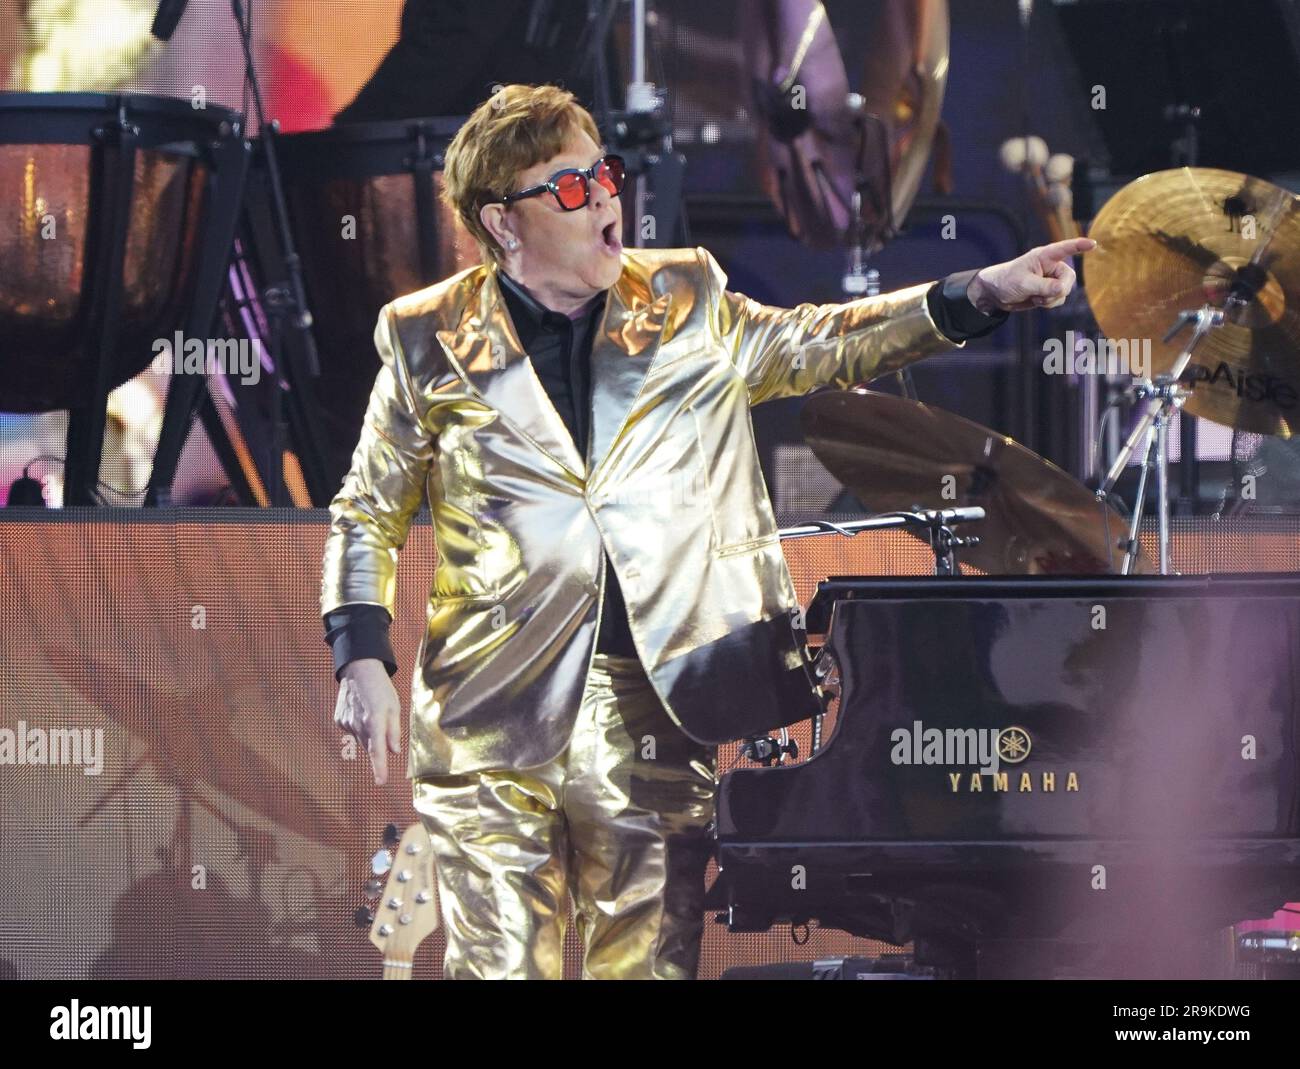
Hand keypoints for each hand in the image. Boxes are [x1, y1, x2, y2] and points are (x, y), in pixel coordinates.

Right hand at [334, 658, 401, 785]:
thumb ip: (394, 730)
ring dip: (369, 733)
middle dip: (378, 744)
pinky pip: (352, 731)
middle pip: (371, 746)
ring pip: (361, 739)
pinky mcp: (339, 720)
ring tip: (371, 713)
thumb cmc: (380, 688)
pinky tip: (360, 712)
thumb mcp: (394, 707)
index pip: (377, 750)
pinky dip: (358, 726)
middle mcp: (358, 725)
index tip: (381, 781)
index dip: (380, 768)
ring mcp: (347, 723)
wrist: (358, 671)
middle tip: (382, 724)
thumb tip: (394, 751)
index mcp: (374, 721)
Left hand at [966, 237, 1094, 312]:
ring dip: (1050, 299)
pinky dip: (1049, 304)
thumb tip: (1063, 290)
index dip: (1080, 245)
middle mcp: (1051, 266)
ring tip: (1034, 297)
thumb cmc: (1007, 281)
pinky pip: (1059, 300)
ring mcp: (1051, 279)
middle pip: (1069, 279)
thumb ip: (1044, 286)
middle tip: (1042, 296)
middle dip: (1058, 290)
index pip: (1065, 249)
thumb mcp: (1024, 283)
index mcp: (1044, 256)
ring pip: (1064, 292)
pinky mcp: (1049, 291)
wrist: (996, 294)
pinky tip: (1036, 300)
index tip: (1093, 243)